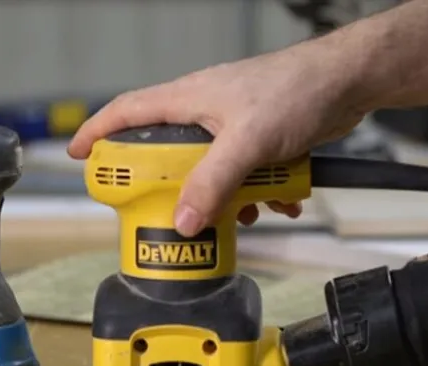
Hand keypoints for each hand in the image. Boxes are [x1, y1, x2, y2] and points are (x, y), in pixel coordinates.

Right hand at [68, 43, 366, 235]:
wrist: (348, 84)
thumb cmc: (295, 91)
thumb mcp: (247, 142)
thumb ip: (214, 182)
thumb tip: (184, 221)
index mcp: (187, 99)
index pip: (127, 112)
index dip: (98, 132)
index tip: (79, 155)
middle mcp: (201, 112)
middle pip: (163, 152)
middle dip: (164, 185)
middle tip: (160, 209)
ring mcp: (227, 127)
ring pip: (204, 170)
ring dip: (217, 197)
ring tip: (235, 214)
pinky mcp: (253, 141)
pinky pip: (237, 175)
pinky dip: (249, 193)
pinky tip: (271, 204)